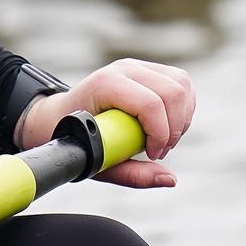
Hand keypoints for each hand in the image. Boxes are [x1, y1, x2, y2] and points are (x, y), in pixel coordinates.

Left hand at [15, 58, 195, 188]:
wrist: (60, 116)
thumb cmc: (76, 139)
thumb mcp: (98, 163)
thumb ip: (133, 175)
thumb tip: (170, 179)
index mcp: (105, 84)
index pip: (150, 104)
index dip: (160, 134)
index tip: (152, 154)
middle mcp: (123, 68)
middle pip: (173, 93)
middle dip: (174, 129)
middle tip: (158, 150)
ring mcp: (137, 66)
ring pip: (182, 86)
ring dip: (182, 119)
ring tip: (163, 139)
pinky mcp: (149, 69)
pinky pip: (182, 84)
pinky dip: (184, 108)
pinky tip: (168, 126)